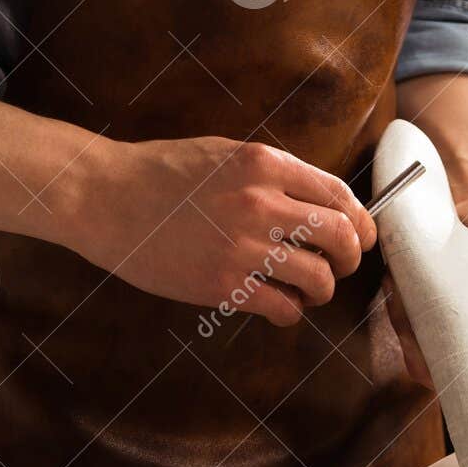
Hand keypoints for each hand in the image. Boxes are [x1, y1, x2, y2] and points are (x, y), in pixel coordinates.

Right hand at [74, 137, 375, 325]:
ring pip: (319, 278)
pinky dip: (290, 313)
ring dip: (321, 290)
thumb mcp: (225, 153)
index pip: (341, 196)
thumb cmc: (161, 174)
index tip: (361, 237)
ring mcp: (243, 245)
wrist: (105, 196)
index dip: (361, 222)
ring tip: (306, 291)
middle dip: (350, 258)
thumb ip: (272, 175)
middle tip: (339, 267)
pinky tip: (277, 307)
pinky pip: (283, 308)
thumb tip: (318, 202)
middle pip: (342, 237)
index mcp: (266, 164)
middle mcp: (262, 202)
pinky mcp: (223, 284)